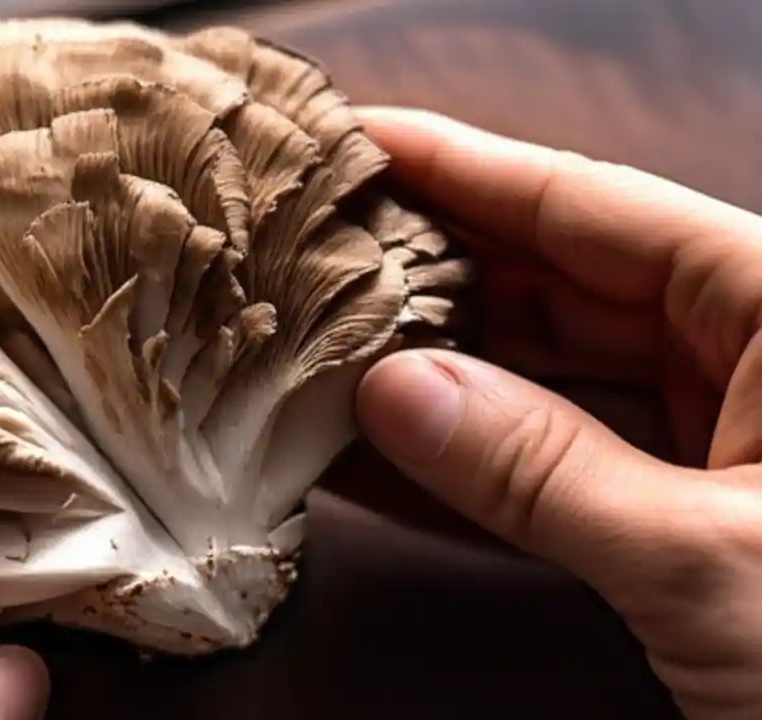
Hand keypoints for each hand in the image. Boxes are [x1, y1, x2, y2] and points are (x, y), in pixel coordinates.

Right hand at [352, 107, 761, 718]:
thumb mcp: (708, 560)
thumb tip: (398, 392)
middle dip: (432, 282)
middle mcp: (752, 360)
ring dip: (433, 384)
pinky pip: (556, 473)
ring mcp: (716, 443)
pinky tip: (371, 459)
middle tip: (314, 267)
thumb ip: (545, 470)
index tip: (361, 142)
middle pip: (558, 288)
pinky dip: (467, 472)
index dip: (465, 168)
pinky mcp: (682, 519)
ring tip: (319, 361)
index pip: (595, 209)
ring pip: (547, 383)